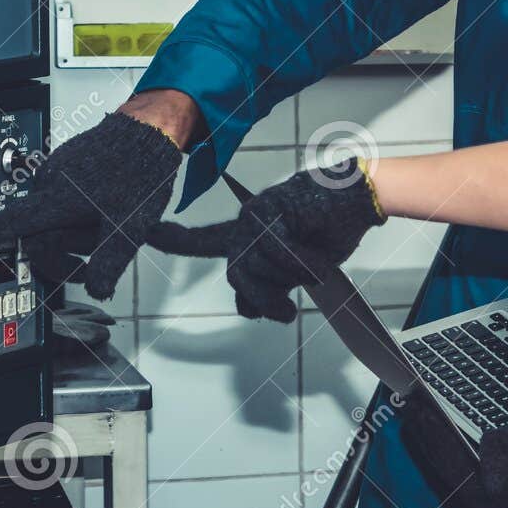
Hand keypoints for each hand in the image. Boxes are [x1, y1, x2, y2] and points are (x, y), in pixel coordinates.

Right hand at [0, 111, 182, 299]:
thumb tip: (98, 290)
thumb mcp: (128, 228)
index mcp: (55, 200)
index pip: (9, 223)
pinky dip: (76, 209)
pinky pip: (61, 193)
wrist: (151, 129)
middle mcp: (49, 182)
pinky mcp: (68, 159)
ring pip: (51, 212)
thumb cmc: (139, 173)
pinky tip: (104, 207)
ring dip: (71, 230)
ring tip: (106, 225)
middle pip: (37, 229)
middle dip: (62, 250)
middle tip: (95, 255)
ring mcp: (57, 168)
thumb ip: (109, 264)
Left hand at [145, 158, 385, 322]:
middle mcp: (246, 221)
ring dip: (289, 281)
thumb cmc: (331, 228)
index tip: (149, 232)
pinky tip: (317, 262)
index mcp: (248, 231)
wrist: (358, 197)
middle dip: (265, 299)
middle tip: (287, 310)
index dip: (174, 239)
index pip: (202, 239)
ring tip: (314, 271)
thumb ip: (266, 286)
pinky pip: (277, 252)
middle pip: (236, 275)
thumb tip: (247, 309)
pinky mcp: (273, 209)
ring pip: (255, 268)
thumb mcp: (295, 271)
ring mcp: (257, 213)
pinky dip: (301, 264)